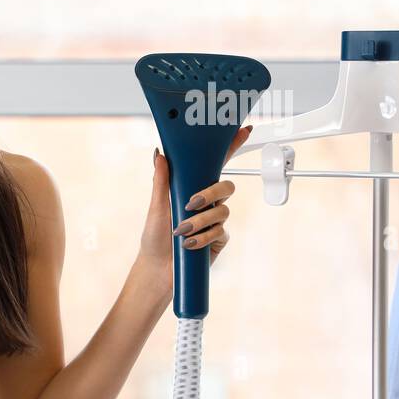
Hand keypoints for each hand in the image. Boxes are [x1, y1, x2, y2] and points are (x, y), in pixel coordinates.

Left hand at [137, 124, 252, 294]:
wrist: (159, 269)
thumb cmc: (155, 238)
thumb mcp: (156, 207)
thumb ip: (161, 181)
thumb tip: (159, 154)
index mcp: (193, 190)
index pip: (214, 166)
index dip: (231, 147)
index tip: (243, 129)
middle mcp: (207, 203)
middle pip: (226, 186)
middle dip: (210, 193)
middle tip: (191, 204)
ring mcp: (215, 221)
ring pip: (222, 211)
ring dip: (200, 221)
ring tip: (181, 231)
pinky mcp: (220, 238)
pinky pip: (220, 231)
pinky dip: (203, 237)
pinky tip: (189, 244)